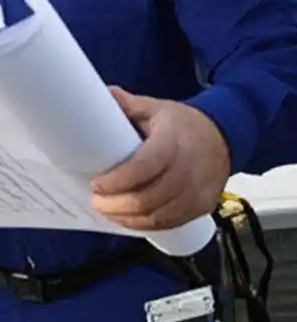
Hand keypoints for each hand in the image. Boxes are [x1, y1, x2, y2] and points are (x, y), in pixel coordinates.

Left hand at [91, 87, 229, 230]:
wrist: (224, 136)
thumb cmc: (181, 123)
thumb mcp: (154, 108)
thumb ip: (126, 104)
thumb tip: (98, 95)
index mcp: (173, 140)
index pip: (145, 166)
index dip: (118, 180)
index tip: (96, 185)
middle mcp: (190, 168)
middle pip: (149, 198)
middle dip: (117, 204)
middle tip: (96, 201)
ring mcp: (199, 191)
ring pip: (159, 215)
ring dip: (128, 218)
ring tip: (107, 211)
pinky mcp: (203, 207)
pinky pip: (172, 223)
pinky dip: (146, 226)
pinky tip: (128, 220)